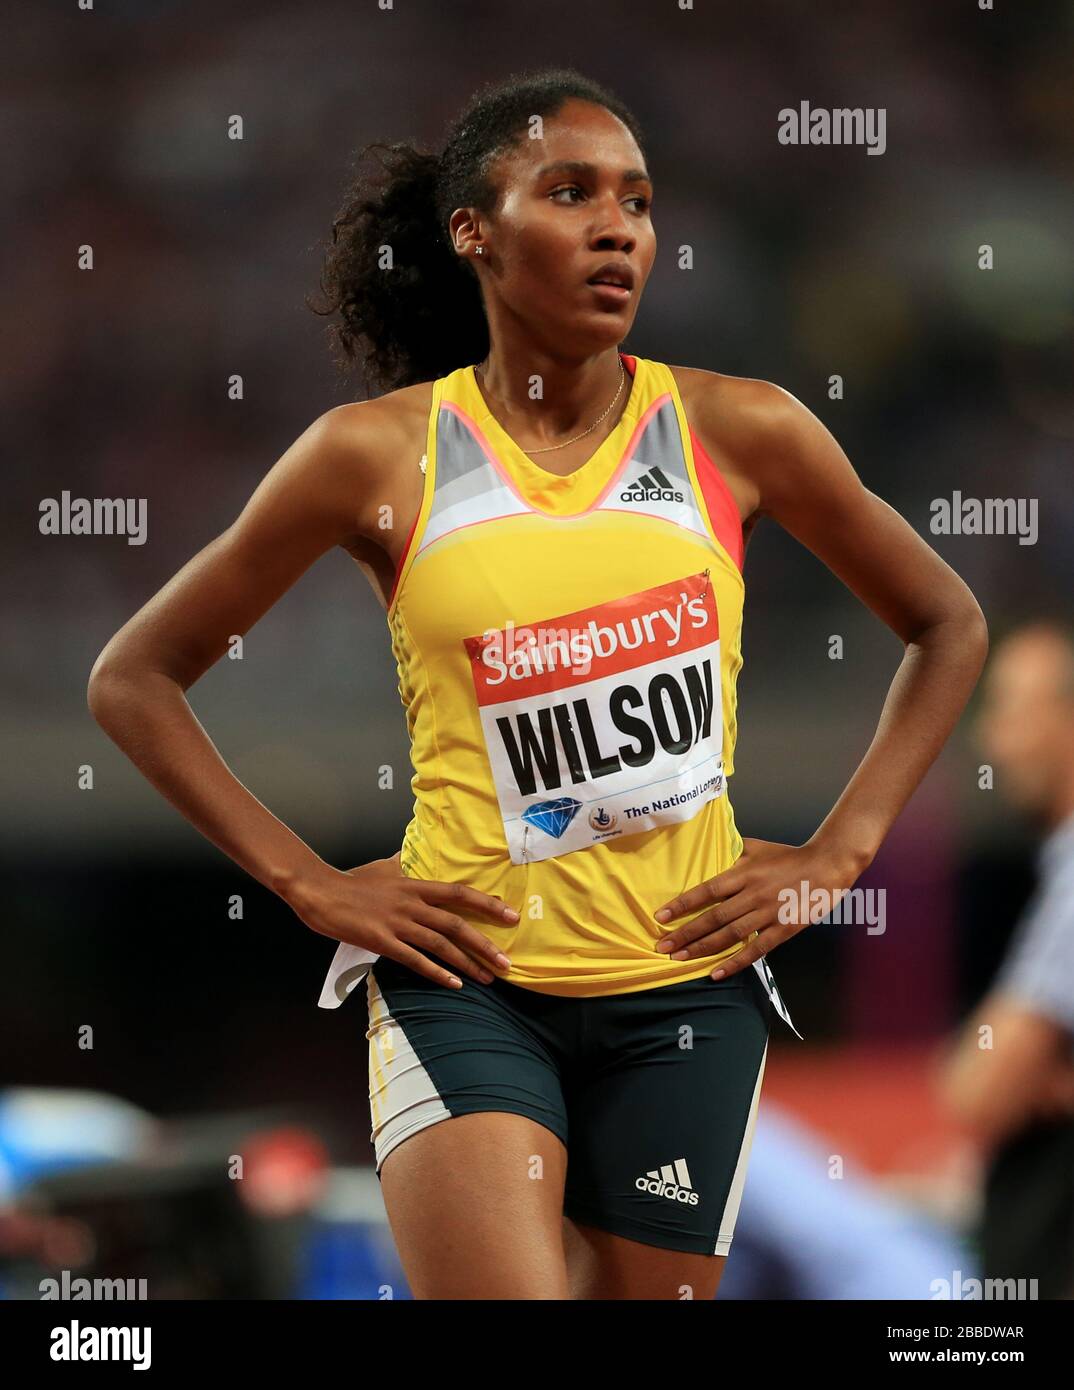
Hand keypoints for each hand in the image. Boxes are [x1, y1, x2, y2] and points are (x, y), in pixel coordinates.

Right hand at [286, 853, 517, 988]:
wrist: (320, 890)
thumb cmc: (352, 881)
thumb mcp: (383, 867)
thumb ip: (402, 863)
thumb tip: (409, 853)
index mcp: (415, 885)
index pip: (460, 894)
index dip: (487, 904)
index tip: (511, 915)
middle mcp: (412, 904)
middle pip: (457, 924)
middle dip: (485, 945)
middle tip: (507, 962)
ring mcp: (397, 923)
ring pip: (441, 945)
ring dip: (467, 963)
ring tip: (487, 978)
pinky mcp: (382, 941)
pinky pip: (415, 960)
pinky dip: (437, 973)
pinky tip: (454, 984)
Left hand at [651, 835, 866, 979]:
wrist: (827, 866)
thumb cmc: (788, 855)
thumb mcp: (757, 847)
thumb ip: (732, 851)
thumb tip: (708, 849)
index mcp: (744, 873)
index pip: (707, 890)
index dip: (683, 904)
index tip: (661, 916)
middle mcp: (753, 895)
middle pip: (714, 917)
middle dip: (685, 933)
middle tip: (662, 946)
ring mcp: (768, 914)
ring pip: (730, 935)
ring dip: (703, 948)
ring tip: (679, 959)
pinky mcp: (783, 930)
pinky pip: (756, 950)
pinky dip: (735, 962)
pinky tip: (716, 973)